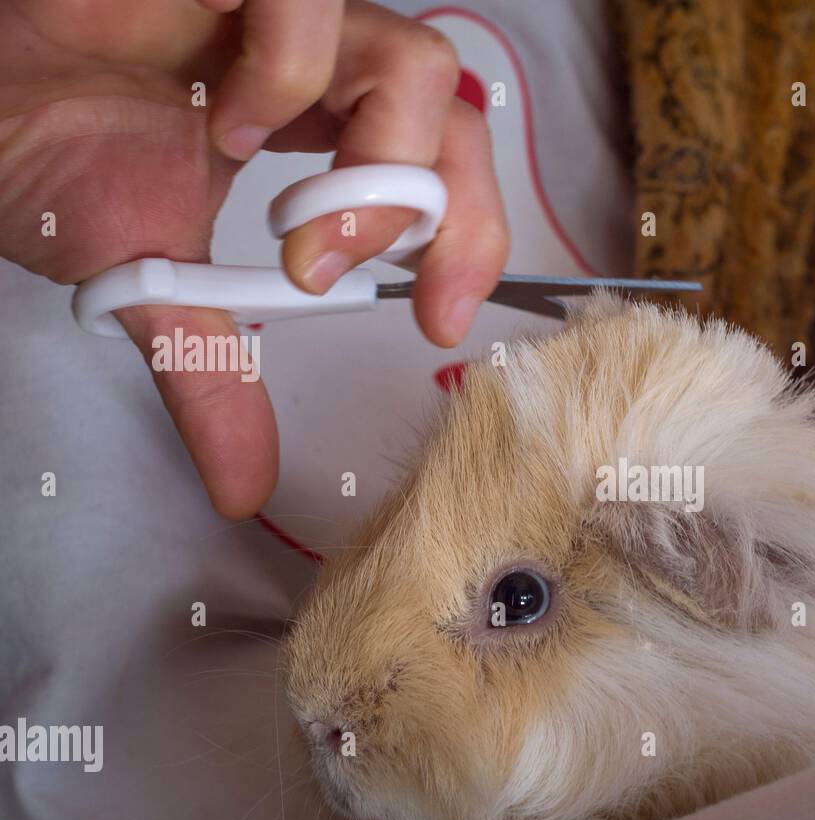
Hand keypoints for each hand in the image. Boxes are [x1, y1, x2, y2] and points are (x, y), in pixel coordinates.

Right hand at [0, 0, 508, 516]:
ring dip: (370, 167)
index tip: (440, 321)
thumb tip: (243, 487)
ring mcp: (281, 15)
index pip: (447, 174)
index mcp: (326, 130)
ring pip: (412, 63)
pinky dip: (285, 77)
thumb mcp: (163, 292)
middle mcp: (324, 67)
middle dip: (440, 218)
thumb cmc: (57, 161)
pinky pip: (307, 5)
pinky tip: (223, 121)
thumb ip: (218, 376)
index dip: (468, 244)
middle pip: (455, 122)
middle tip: (364, 279)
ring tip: (282, 215)